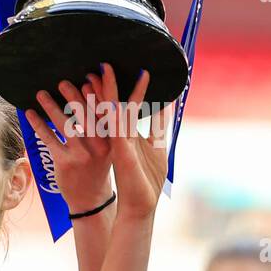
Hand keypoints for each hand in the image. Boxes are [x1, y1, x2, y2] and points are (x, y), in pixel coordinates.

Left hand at [23, 74, 113, 216]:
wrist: (91, 198)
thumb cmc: (98, 165)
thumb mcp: (108, 145)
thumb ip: (103, 120)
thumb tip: (92, 87)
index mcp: (114, 138)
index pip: (109, 109)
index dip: (101, 90)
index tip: (93, 73)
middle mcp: (100, 145)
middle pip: (86, 114)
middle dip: (74, 96)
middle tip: (63, 81)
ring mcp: (82, 154)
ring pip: (66, 124)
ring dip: (52, 107)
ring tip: (41, 93)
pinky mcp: (65, 162)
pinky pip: (50, 138)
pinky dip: (39, 124)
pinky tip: (30, 114)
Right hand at [99, 64, 172, 221]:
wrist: (140, 205)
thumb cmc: (147, 178)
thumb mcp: (158, 144)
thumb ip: (159, 123)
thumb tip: (170, 102)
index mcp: (125, 134)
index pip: (118, 105)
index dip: (115, 88)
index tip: (110, 68)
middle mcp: (119, 136)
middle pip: (110, 105)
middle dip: (105, 86)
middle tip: (100, 65)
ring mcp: (119, 143)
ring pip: (111, 113)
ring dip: (106, 94)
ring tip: (100, 74)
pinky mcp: (122, 152)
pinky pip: (117, 129)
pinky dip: (116, 114)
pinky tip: (114, 101)